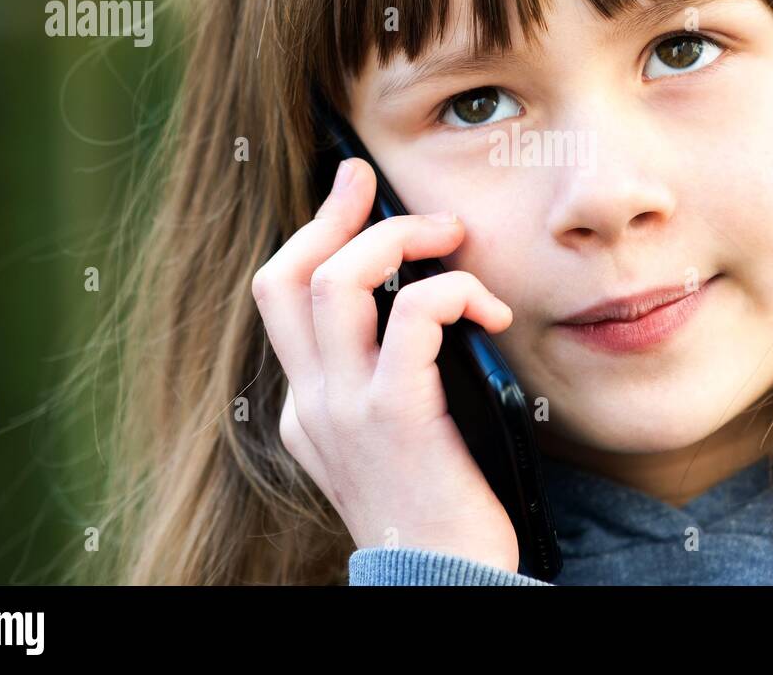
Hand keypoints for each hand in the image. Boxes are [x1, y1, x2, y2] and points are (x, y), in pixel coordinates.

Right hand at [251, 157, 520, 572]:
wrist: (444, 581)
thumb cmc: (439, 501)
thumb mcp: (394, 435)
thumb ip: (388, 374)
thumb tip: (422, 297)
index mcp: (307, 405)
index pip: (283, 295)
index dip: (315, 232)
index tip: (354, 192)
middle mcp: (312, 402)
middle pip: (287, 275)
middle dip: (337, 215)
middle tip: (388, 192)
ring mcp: (344, 410)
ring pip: (337, 280)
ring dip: (400, 241)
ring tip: (452, 241)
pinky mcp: (395, 417)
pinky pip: (412, 316)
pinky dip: (453, 291)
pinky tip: (488, 312)